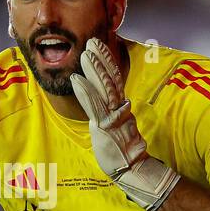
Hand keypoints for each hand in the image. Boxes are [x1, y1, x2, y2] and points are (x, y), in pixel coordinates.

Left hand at [70, 38, 180, 210]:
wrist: (133, 169)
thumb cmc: (122, 152)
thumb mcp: (115, 128)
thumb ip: (110, 114)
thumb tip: (105, 105)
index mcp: (121, 107)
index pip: (114, 80)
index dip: (108, 62)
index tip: (100, 46)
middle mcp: (119, 108)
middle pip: (110, 79)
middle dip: (101, 59)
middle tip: (92, 41)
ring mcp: (113, 116)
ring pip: (104, 88)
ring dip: (94, 69)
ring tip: (86, 53)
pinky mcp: (105, 126)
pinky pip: (95, 106)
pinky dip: (85, 91)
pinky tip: (76, 79)